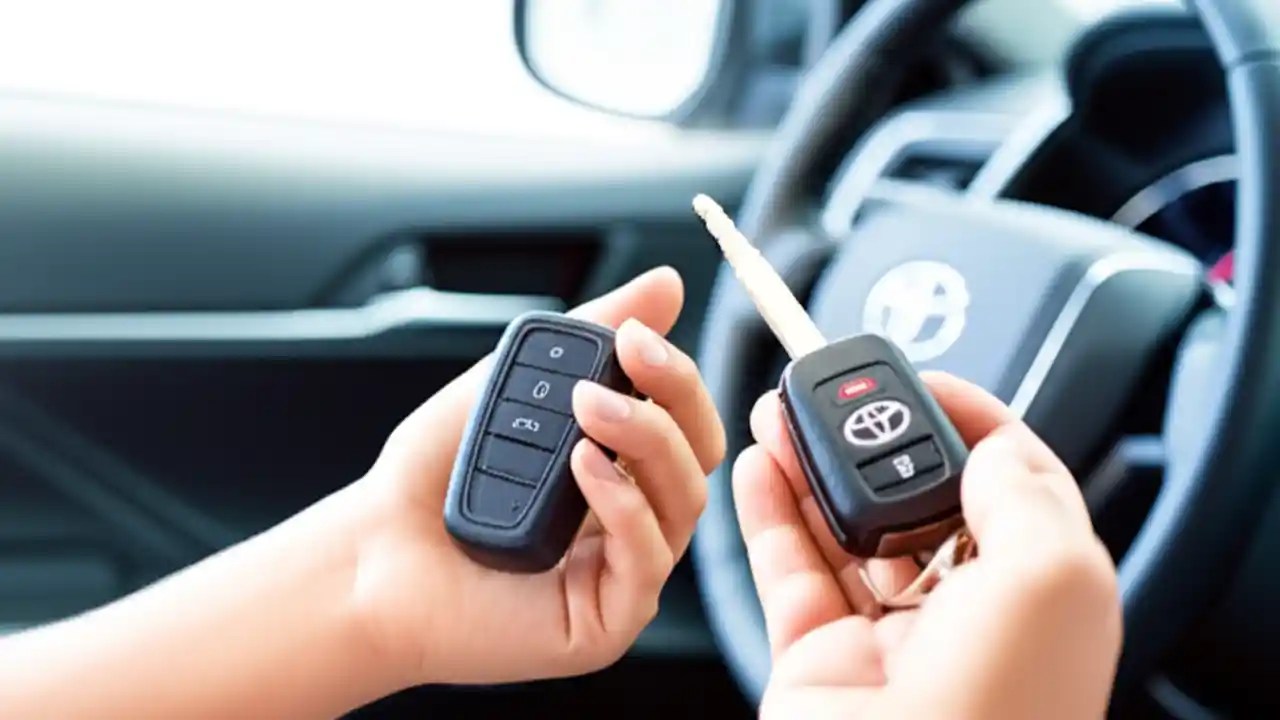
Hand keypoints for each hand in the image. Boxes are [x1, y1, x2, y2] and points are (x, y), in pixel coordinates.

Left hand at [351, 266, 724, 685]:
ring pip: (684, 503)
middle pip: (701, 457)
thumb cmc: (436, 476)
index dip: (674, 374)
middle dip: (674, 399)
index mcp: (621, 469)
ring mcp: (622, 574)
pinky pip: (647, 560)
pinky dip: (624, 505)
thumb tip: (666, 284)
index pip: (686, 420)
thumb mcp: (515, 385)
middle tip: (625, 359)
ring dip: (646, 440)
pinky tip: (584, 467)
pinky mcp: (604, 621)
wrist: (372, 551)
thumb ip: (591, 335)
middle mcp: (632, 521)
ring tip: (586, 407)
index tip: (635, 333)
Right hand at [734, 372, 1121, 719]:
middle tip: (831, 392)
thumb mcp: (1053, 576)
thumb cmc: (1000, 716)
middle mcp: (963, 614)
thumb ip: (1024, 492)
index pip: (1006, 481)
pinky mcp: (817, 657)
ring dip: (810, 463)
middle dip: (870, 436)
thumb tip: (990, 444)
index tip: (919, 379)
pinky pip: (788, 569)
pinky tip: (757, 467)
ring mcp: (886, 637)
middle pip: (910, 496)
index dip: (964, 419)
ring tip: (778, 411)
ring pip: (842, 527)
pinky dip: (767, 513)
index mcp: (1036, 592)